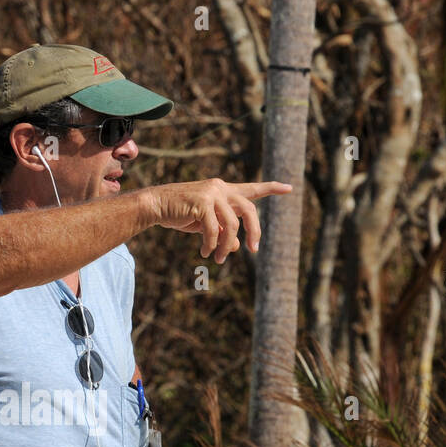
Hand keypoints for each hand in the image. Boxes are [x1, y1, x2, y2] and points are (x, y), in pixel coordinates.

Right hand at [150, 179, 292, 262]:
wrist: (156, 206)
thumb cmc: (180, 214)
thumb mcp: (205, 225)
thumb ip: (223, 231)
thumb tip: (238, 245)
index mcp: (224, 190)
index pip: (251, 189)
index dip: (271, 188)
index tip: (289, 188)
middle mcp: (221, 188)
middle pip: (249, 210)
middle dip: (255, 231)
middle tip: (254, 250)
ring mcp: (212, 193)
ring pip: (231, 224)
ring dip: (225, 246)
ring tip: (217, 258)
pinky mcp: (202, 202)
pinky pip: (214, 229)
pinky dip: (211, 244)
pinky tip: (205, 252)